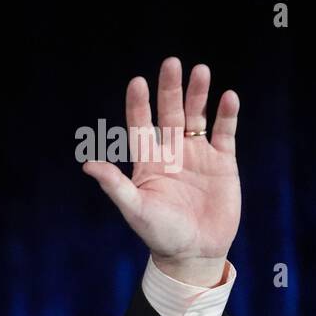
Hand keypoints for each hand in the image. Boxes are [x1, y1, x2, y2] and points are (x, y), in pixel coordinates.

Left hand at [82, 57, 240, 286]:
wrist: (194, 252)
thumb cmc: (159, 233)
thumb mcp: (135, 209)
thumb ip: (115, 185)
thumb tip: (87, 164)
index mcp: (148, 161)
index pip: (140, 125)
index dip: (139, 104)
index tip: (137, 82)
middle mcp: (171, 152)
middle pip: (169, 113)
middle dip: (171, 89)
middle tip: (171, 63)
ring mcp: (198, 155)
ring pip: (196, 117)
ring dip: (199, 95)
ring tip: (201, 71)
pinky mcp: (223, 162)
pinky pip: (225, 133)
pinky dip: (227, 115)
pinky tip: (228, 97)